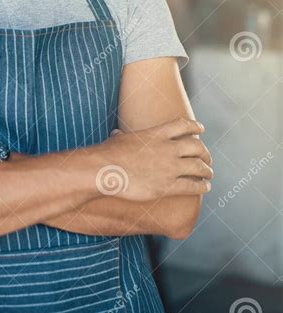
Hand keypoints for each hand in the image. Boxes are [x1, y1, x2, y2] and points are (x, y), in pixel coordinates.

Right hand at [90, 117, 212, 201]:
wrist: (105, 170)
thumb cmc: (107, 154)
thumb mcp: (117, 139)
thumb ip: (122, 136)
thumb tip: (116, 133)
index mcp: (156, 133)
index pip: (183, 125)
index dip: (194, 126)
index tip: (201, 129)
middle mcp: (167, 148)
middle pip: (196, 146)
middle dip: (205, 152)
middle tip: (207, 158)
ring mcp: (169, 167)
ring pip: (198, 167)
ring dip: (206, 170)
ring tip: (208, 173)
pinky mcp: (167, 186)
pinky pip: (192, 186)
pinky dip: (202, 186)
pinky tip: (205, 187)